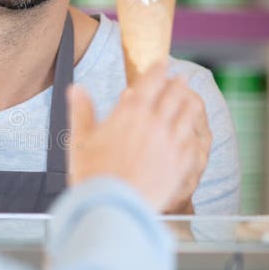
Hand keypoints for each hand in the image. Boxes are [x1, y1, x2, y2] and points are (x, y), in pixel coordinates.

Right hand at [65, 65, 206, 213]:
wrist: (113, 205)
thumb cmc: (92, 174)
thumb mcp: (79, 139)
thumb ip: (81, 110)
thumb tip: (76, 89)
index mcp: (131, 113)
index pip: (150, 82)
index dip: (157, 70)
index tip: (162, 64)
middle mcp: (156, 123)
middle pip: (173, 95)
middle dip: (177, 84)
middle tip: (180, 79)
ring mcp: (171, 144)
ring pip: (186, 116)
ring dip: (188, 103)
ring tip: (189, 99)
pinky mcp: (180, 164)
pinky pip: (191, 141)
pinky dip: (192, 132)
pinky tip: (191, 132)